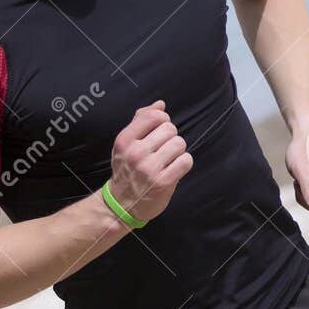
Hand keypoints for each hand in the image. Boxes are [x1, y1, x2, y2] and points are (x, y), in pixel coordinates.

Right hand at [108, 101, 192, 221]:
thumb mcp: (126, 144)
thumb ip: (141, 121)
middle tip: (162, 150)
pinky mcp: (163, 182)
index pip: (154, 116)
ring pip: (180, 143)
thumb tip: (160, 104)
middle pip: (170, 129)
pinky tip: (174, 169)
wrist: (122, 204)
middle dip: (170, 138)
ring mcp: (149, 168)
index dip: (163, 120)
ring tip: (168, 160)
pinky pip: (186, 161)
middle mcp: (136, 152)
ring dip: (178, 151)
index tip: (159, 131)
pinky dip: (184, 163)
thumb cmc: (126, 170)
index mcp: (125, 140)